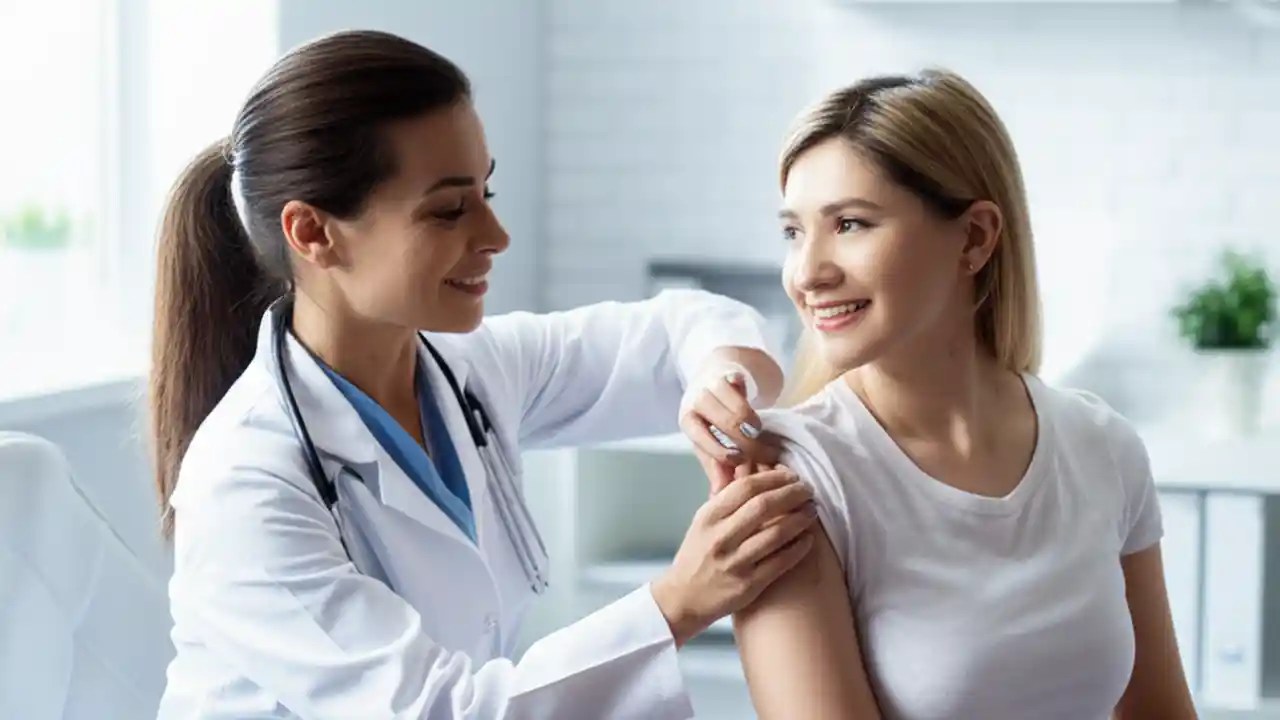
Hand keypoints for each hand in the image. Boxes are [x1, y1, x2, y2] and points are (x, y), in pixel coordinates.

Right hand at [651, 466, 817, 646]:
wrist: (683, 598)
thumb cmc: (697, 554)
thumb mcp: (702, 520)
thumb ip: (721, 491)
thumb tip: (736, 460)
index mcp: (709, 517)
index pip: (745, 487)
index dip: (773, 478)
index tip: (791, 475)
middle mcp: (720, 538)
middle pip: (763, 506)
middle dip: (792, 494)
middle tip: (808, 490)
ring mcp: (734, 562)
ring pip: (776, 534)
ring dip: (800, 519)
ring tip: (812, 510)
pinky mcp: (748, 585)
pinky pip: (780, 562)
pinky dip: (798, 548)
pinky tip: (808, 538)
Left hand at [679, 364, 780, 493]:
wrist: (712, 379)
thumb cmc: (710, 419)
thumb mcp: (708, 442)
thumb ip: (716, 467)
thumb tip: (720, 496)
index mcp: (688, 421)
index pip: (703, 438)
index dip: (723, 452)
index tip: (741, 461)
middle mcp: (697, 400)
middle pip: (727, 423)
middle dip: (750, 442)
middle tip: (768, 455)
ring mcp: (714, 385)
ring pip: (739, 407)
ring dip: (755, 425)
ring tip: (765, 437)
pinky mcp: (731, 373)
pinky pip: (744, 388)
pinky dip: (752, 402)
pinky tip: (760, 414)